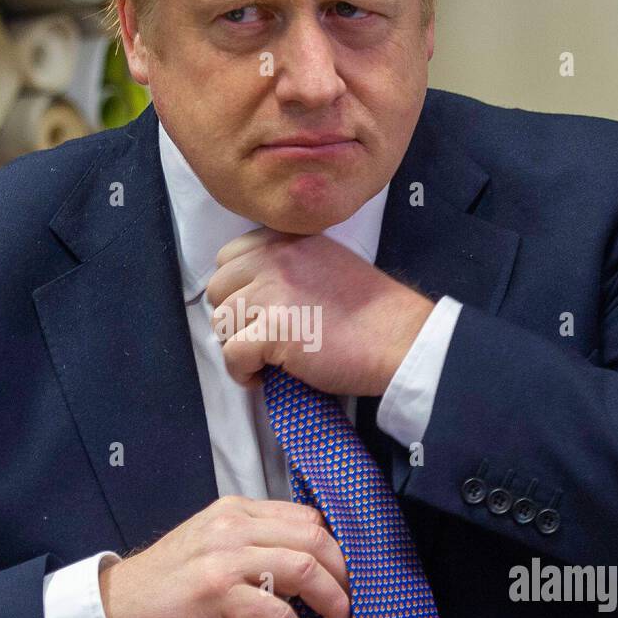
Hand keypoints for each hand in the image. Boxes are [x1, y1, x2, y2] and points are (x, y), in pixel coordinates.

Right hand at [99, 495, 351, 617]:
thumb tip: (311, 564)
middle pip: (314, 541)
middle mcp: (232, 527)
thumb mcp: (212, 547)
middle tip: (352, 608)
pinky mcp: (216, 596)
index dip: (337, 550)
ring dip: (332, 603)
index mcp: (235, 511)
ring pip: (304, 570)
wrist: (114, 612)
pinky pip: (277, 613)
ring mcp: (223, 560)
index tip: (348, 580)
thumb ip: (255, 544)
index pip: (306, 519)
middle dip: (345, 577)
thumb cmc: (167, 587)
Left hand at [204, 229, 434, 396]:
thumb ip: (288, 263)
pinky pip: (232, 355)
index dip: (235, 288)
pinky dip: (242, 373)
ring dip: (237, 346)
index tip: (252, 310)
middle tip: (257, 338)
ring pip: (221, 323)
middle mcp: (275, 259)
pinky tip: (262, 377)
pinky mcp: (273, 330)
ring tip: (264, 359)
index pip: (229, 256)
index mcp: (287, 240)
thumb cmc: (370, 310)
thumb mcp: (326, 261)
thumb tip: (248, 289)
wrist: (399, 337)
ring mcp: (272, 293)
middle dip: (232, 318)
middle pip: (218, 289)